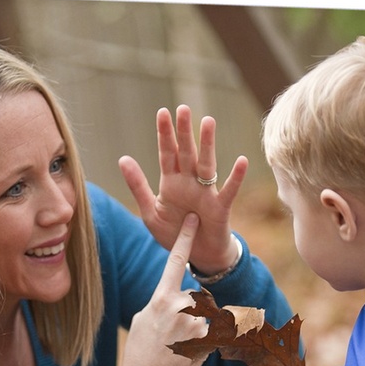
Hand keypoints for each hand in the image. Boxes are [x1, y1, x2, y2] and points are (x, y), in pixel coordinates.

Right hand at [112, 213, 207, 365]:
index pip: (174, 261)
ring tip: (179, 347)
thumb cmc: (140, 352)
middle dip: (193, 311)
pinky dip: (209, 341)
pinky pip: (216, 332)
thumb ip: (162, 302)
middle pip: (198, 296)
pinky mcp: (208, 341)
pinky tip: (190, 354)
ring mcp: (196, 324)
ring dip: (200, 327)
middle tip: (175, 334)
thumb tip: (175, 296)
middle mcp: (179, 307)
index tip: (193, 219)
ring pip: (208, 315)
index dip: (185, 239)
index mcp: (160, 298)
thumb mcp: (143, 319)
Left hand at [118, 105, 247, 275]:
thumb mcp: (150, 212)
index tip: (162, 112)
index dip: (165, 134)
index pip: (167, 153)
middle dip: (184, 131)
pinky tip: (241, 161)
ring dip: (207, 144)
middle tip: (183, 108)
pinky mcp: (220, 208)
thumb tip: (123, 158)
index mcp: (171, 182)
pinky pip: (228, 191)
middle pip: (186, 152)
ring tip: (208, 122)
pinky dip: (235, 177)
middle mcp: (189, 183)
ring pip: (206, 164)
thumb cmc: (174, 233)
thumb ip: (138, 186)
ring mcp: (206, 193)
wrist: (196, 256)